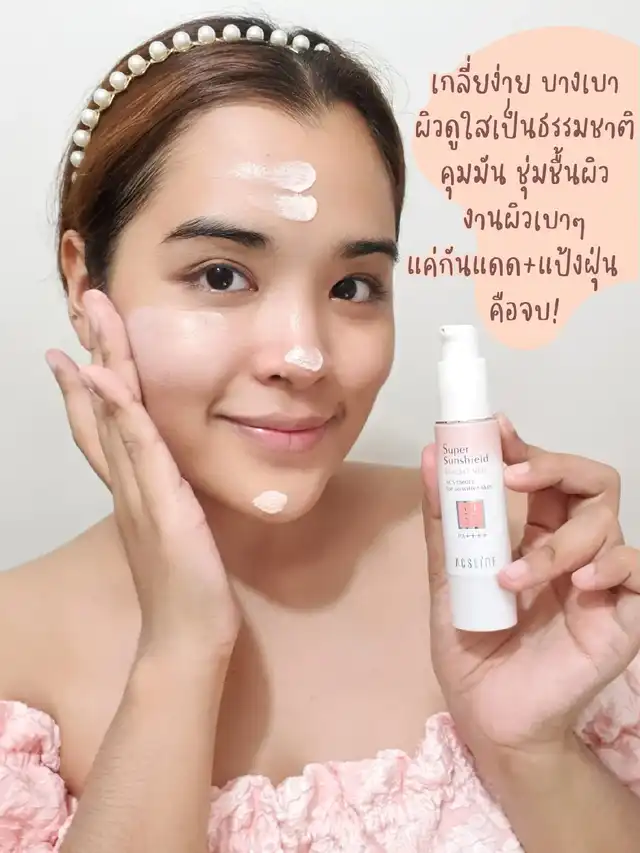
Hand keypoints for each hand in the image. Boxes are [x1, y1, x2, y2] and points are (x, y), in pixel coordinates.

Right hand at [46, 289, 239, 658]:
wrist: (185, 639)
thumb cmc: (184, 587)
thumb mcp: (175, 530)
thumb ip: (168, 499)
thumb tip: (172, 476)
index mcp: (133, 488)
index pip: (106, 423)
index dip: (90, 381)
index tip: (80, 343)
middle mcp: (127, 485)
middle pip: (102, 407)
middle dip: (94, 352)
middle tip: (83, 304)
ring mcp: (139, 493)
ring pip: (114, 417)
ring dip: (102, 364)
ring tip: (91, 320)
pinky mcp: (162, 506)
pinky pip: (140, 450)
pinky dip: (122, 412)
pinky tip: (109, 379)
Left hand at [421, 414, 639, 760]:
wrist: (491, 716)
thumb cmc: (473, 649)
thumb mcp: (448, 578)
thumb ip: (445, 522)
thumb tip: (432, 457)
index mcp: (536, 534)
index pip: (546, 475)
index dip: (526, 447)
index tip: (495, 430)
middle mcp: (573, 549)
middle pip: (590, 482)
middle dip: (554, 466)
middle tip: (514, 475)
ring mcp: (600, 582)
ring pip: (606, 523)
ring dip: (557, 541)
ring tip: (511, 579)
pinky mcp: (623, 617)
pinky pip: (636, 571)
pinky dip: (609, 566)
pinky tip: (578, 584)